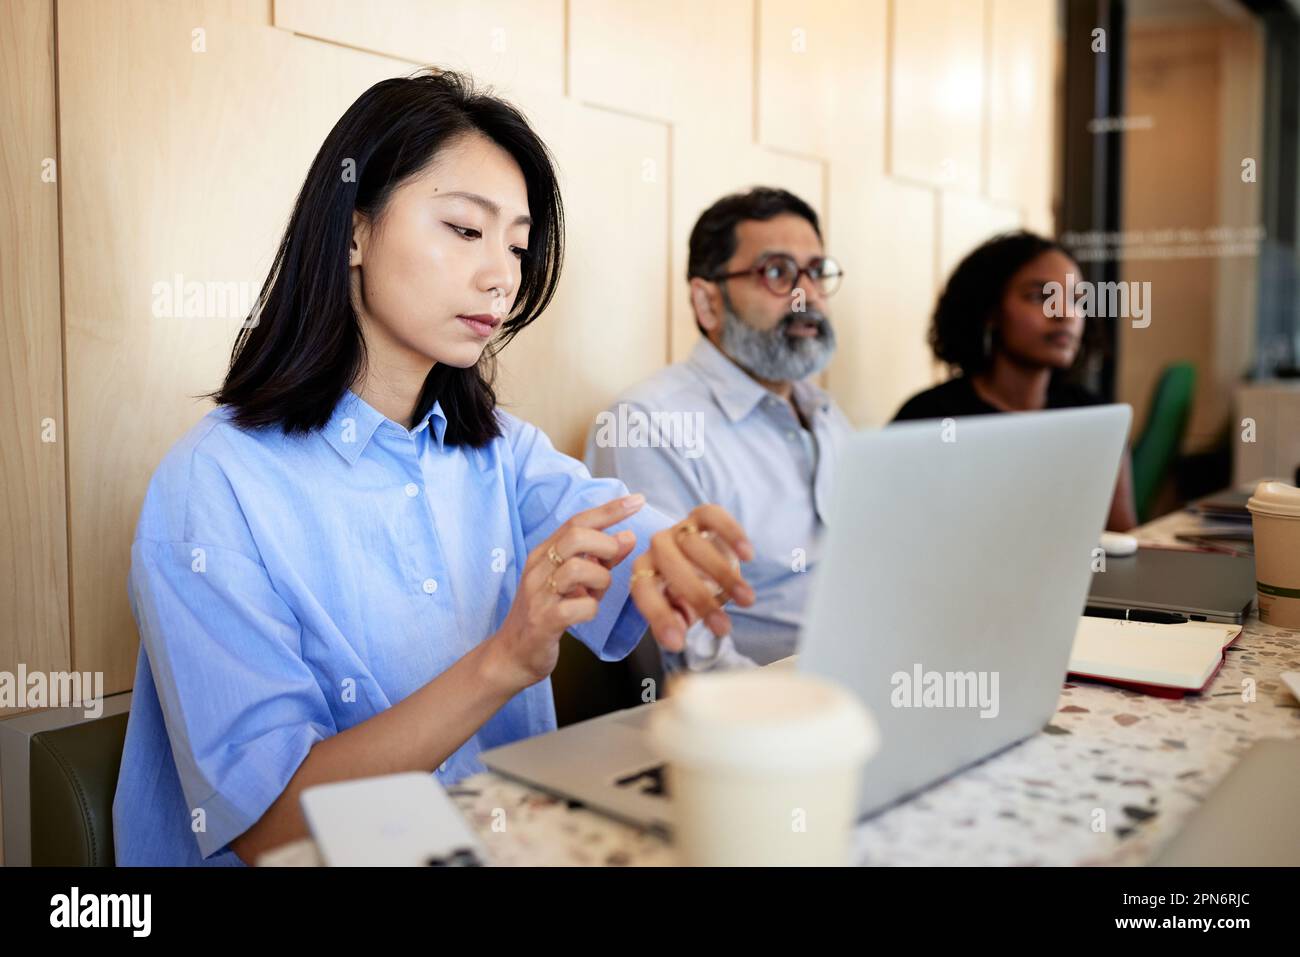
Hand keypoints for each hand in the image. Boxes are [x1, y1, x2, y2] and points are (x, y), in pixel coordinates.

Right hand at [488, 494, 643, 690]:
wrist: (513, 654)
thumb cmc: (548, 613)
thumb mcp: (577, 582)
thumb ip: (601, 560)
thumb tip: (628, 536)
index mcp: (544, 553)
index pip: (577, 520)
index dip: (610, 509)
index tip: (637, 501)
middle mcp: (538, 568)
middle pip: (576, 536)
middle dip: (605, 545)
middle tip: (613, 561)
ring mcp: (539, 594)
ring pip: (579, 569)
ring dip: (600, 580)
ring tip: (595, 593)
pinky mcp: (544, 621)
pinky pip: (579, 607)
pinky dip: (591, 609)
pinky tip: (586, 612)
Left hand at [629, 504, 755, 652]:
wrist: (703, 560)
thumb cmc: (688, 591)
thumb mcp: (680, 611)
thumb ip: (674, 621)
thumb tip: (674, 637)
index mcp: (644, 571)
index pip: (643, 591)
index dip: (658, 617)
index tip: (678, 643)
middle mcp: (656, 547)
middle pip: (672, 566)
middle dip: (699, 599)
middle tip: (723, 627)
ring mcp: (679, 528)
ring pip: (695, 544)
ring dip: (724, 574)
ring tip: (747, 601)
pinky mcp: (701, 515)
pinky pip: (713, 516)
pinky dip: (732, 533)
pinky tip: (748, 556)